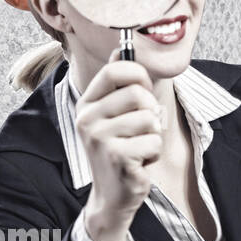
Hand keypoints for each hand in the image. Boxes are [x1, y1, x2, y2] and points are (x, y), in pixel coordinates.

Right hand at [74, 46, 162, 240]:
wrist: (112, 194)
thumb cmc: (119, 150)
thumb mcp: (113, 114)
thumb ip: (117, 82)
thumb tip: (121, 47)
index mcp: (86, 102)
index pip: (117, 69)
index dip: (139, 76)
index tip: (141, 92)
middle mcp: (87, 117)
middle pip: (138, 93)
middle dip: (151, 111)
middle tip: (141, 129)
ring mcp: (99, 137)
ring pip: (150, 118)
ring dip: (153, 135)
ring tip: (138, 147)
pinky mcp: (116, 156)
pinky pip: (154, 141)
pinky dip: (154, 153)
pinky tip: (139, 162)